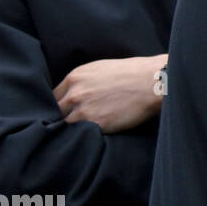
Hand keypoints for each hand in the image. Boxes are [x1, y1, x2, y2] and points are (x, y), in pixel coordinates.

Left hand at [53, 54, 167, 133]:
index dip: (59, 105)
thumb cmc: (133, 73)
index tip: (65, 111)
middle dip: (62, 117)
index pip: (53, 96)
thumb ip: (84, 82)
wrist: (153, 81)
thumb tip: (76, 93)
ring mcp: (84, 110)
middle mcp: (75, 93)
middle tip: (71, 123)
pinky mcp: (96, 124)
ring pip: (64, 126)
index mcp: (75, 77)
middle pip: (55, 112)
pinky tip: (90, 136)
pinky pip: (80, 135)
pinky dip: (84, 136)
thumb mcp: (101, 69)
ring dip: (71, 129)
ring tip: (80, 132)